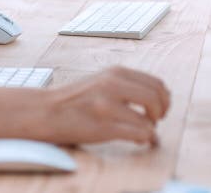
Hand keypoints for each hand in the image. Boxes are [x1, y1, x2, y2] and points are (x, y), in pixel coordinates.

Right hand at [46, 66, 170, 145]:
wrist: (46, 111)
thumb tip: (162, 102)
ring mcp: (107, 106)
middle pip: (157, 99)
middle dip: (161, 113)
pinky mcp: (103, 127)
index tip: (159, 109)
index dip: (164, 99)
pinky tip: (135, 139)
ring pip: (149, 120)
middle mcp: (112, 85)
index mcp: (114, 72)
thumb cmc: (76, 99)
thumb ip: (127, 86)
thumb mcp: (101, 81)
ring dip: (150, 128)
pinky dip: (143, 139)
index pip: (157, 84)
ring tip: (141, 130)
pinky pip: (139, 135)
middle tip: (154, 120)